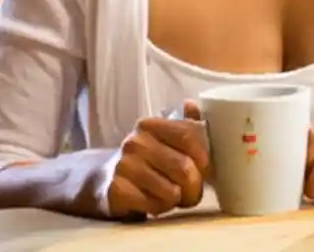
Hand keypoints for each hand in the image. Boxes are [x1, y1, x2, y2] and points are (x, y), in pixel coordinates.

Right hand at [105, 100, 208, 218]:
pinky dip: (162, 207)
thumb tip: (192, 106)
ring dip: (179, 198)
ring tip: (173, 194)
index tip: (206, 166)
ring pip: (171, 191)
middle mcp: (135, 143)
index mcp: (149, 125)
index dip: (204, 155)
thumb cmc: (148, 160)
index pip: (189, 135)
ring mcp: (124, 167)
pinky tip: (156, 201)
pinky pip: (155, 205)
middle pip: (183, 167)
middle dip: (195, 184)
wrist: (107, 180)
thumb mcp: (165, 137)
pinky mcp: (117, 191)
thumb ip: (185, 124)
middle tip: (193, 189)